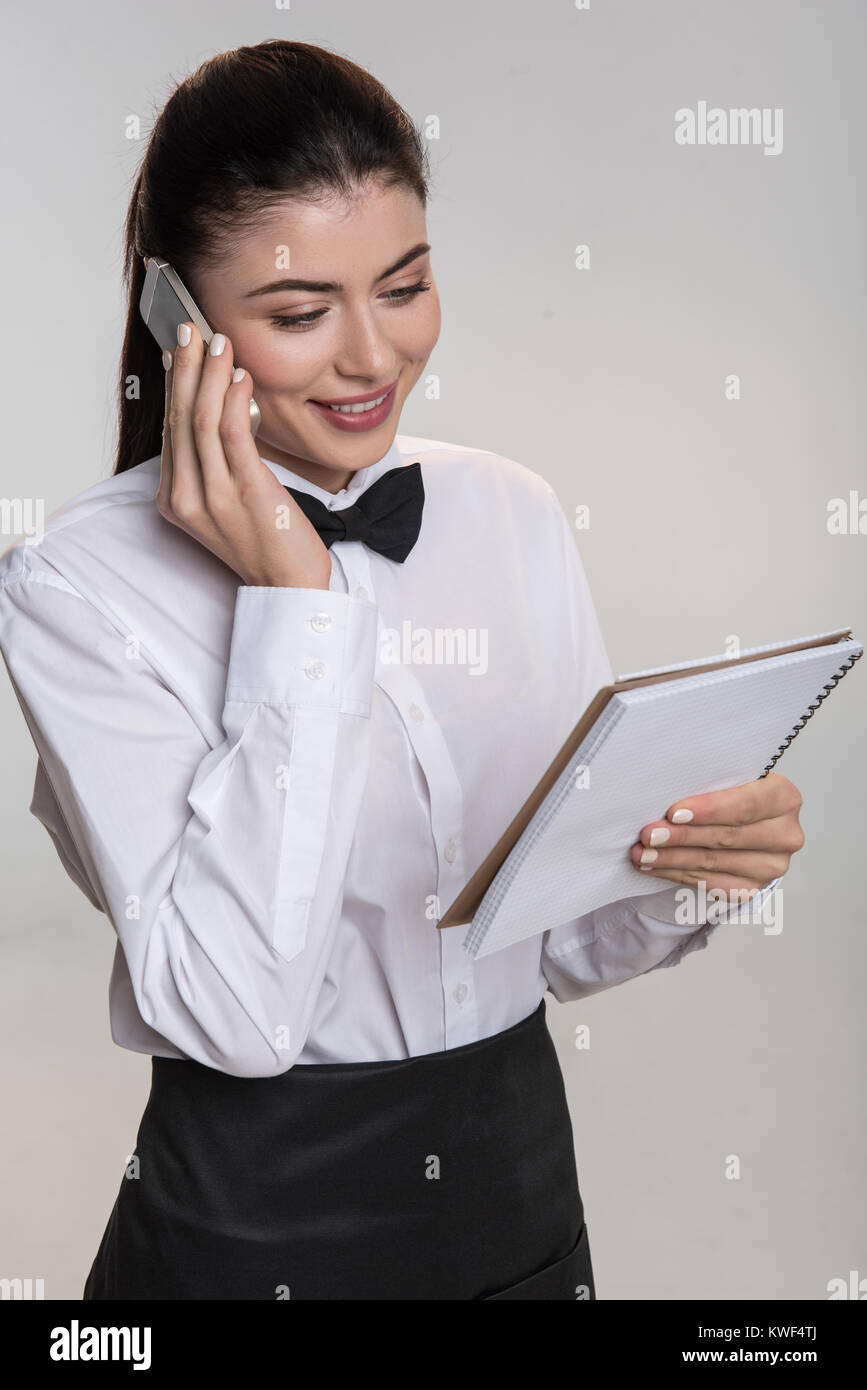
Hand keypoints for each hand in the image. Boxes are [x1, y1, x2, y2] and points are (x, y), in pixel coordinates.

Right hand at [157, 321, 331, 588]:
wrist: (288, 587)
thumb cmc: (265, 544)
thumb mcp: (226, 505)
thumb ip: (214, 467)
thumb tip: (218, 411)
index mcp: (176, 500)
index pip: (170, 430)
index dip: (175, 386)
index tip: (182, 352)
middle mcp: (188, 498)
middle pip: (179, 419)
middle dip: (185, 369)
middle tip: (191, 330)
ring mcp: (214, 498)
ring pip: (202, 421)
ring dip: (211, 376)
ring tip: (219, 343)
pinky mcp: (246, 493)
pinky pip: (233, 436)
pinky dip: (235, 401)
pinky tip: (242, 377)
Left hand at [630, 771, 804, 896]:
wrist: (744, 822)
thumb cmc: (731, 793)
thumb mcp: (728, 778)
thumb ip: (709, 783)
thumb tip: (663, 792)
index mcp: (784, 798)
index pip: (746, 806)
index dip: (710, 810)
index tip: (674, 813)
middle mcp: (786, 834)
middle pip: (727, 837)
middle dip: (682, 836)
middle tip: (648, 835)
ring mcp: (772, 866)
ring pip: (713, 863)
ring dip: (671, 858)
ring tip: (641, 853)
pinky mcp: (752, 888)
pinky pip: (709, 883)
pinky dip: (676, 873)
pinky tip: (653, 866)